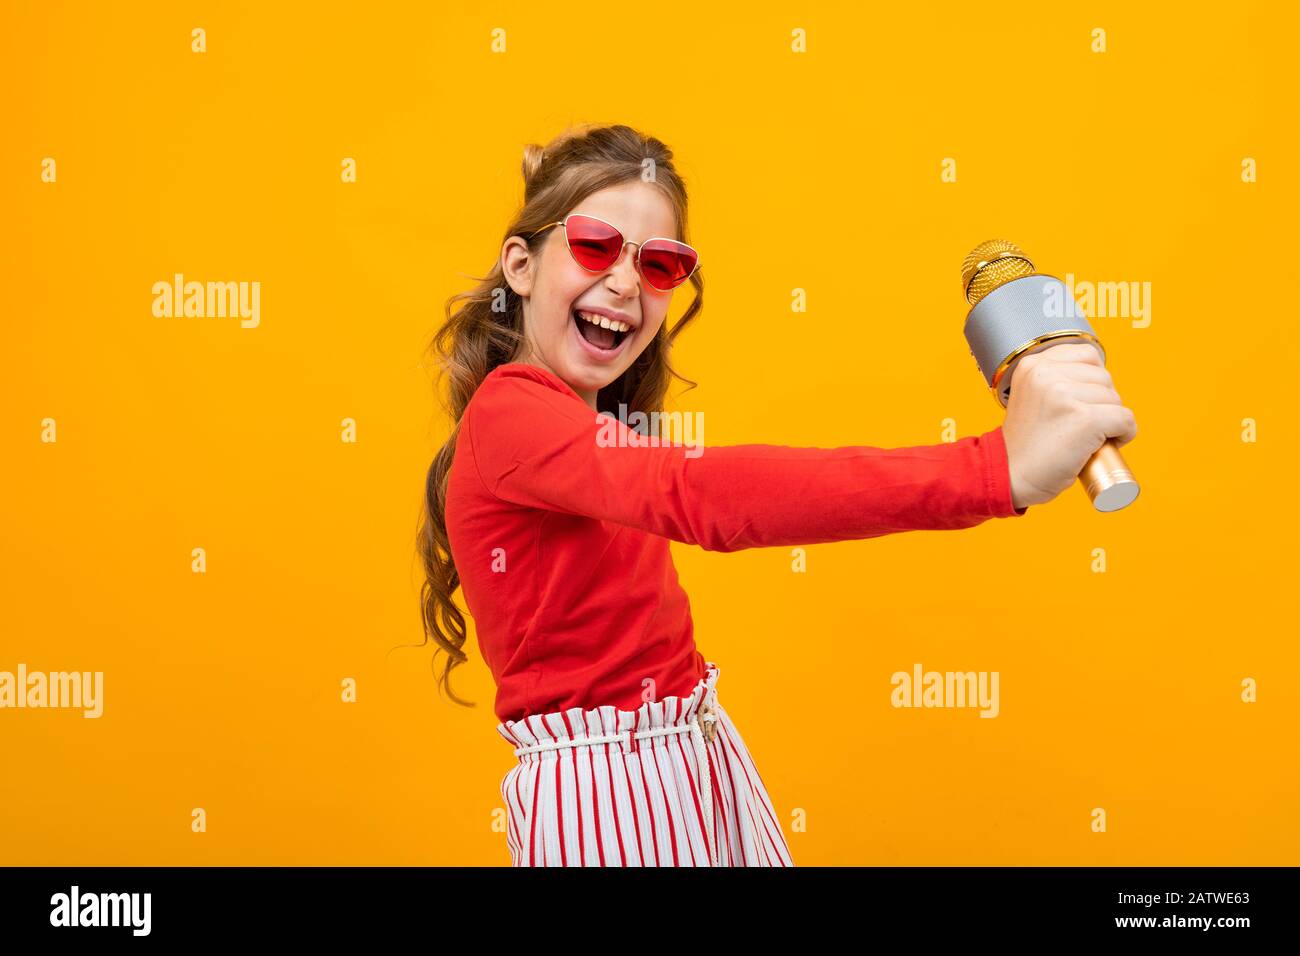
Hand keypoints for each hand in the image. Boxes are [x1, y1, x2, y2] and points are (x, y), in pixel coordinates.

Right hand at [1000, 343, 1137, 509]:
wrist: (1009, 476)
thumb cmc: (1024, 445)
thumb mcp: (1029, 396)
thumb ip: (1054, 379)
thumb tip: (1100, 380)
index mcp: (1033, 365)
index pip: (1087, 355)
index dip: (1091, 381)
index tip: (1079, 403)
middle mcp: (1047, 374)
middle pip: (1104, 377)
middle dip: (1102, 402)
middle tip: (1081, 426)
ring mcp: (1065, 395)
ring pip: (1116, 399)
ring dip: (1111, 420)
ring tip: (1088, 437)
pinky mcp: (1085, 419)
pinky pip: (1125, 419)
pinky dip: (1124, 434)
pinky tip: (1106, 445)